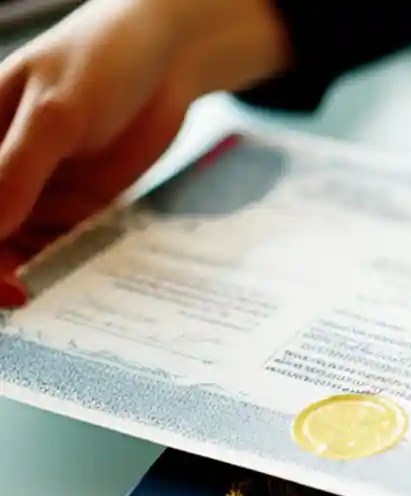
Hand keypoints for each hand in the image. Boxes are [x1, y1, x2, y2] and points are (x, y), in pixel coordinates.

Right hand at [0, 0, 288, 304]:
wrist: (168, 57)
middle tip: (20, 298)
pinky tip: (80, 285)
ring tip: (46, 298)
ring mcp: (37, 189)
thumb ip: (18, 171)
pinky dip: (67, 267)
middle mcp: (0, 169)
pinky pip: (62, 246)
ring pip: (16, 247)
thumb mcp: (55, 114)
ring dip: (28, 273)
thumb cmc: (101, 61)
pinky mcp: (77, 205)